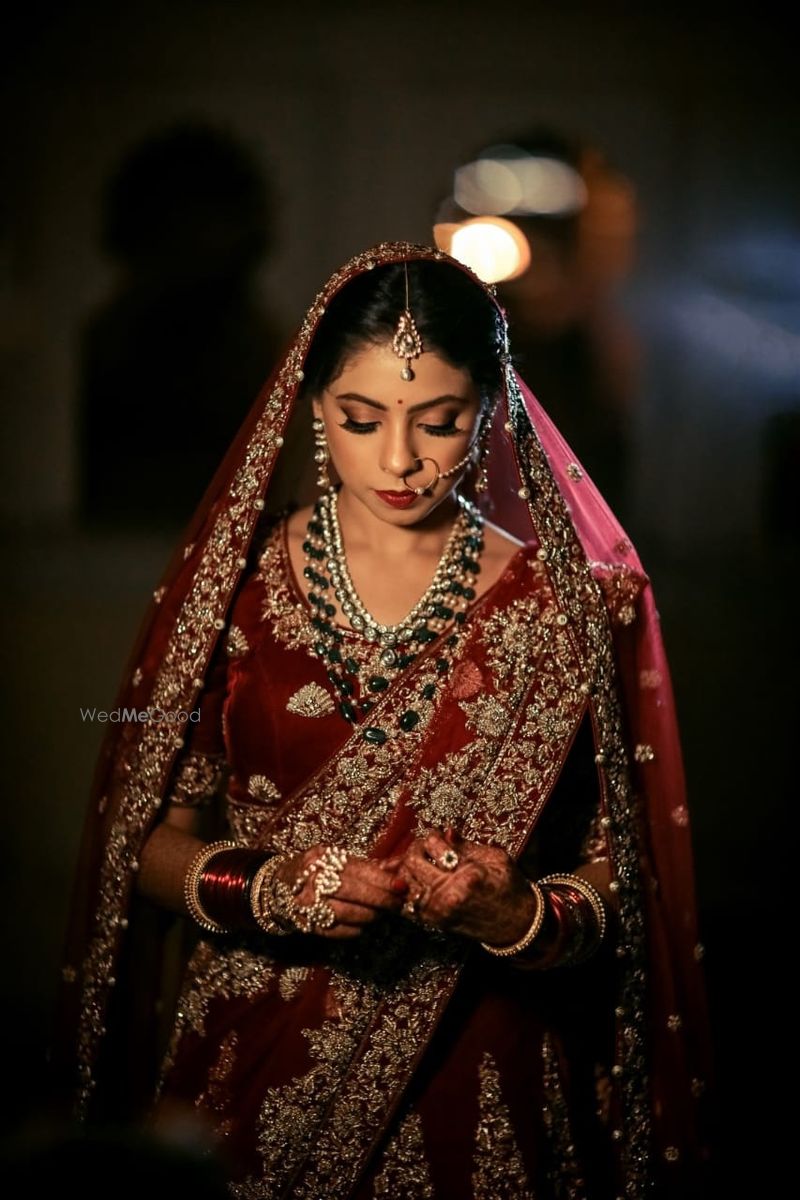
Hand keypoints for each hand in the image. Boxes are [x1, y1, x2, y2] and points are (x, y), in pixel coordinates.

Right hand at [274, 845, 407, 939]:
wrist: (276, 887)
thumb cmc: (315, 870)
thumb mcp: (334, 859)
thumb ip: (363, 865)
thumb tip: (397, 868)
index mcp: (322, 858)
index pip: (357, 869)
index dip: (382, 879)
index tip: (401, 886)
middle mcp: (312, 880)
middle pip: (352, 891)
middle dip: (379, 899)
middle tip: (396, 903)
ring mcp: (307, 903)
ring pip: (346, 913)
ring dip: (369, 916)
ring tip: (380, 913)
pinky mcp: (306, 924)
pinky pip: (337, 931)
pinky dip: (355, 929)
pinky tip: (362, 924)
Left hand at [397, 828, 536, 946]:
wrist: (517, 923)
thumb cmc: (509, 887)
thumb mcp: (495, 858)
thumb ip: (466, 845)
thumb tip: (446, 832)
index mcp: (467, 875)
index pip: (433, 845)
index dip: (433, 836)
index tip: (438, 836)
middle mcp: (449, 895)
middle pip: (413, 862)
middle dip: (416, 849)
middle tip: (425, 847)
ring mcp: (439, 911)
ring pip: (405, 883)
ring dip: (407, 869)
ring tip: (420, 863)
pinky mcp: (435, 922)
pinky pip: (406, 905)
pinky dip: (405, 891)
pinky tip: (412, 882)